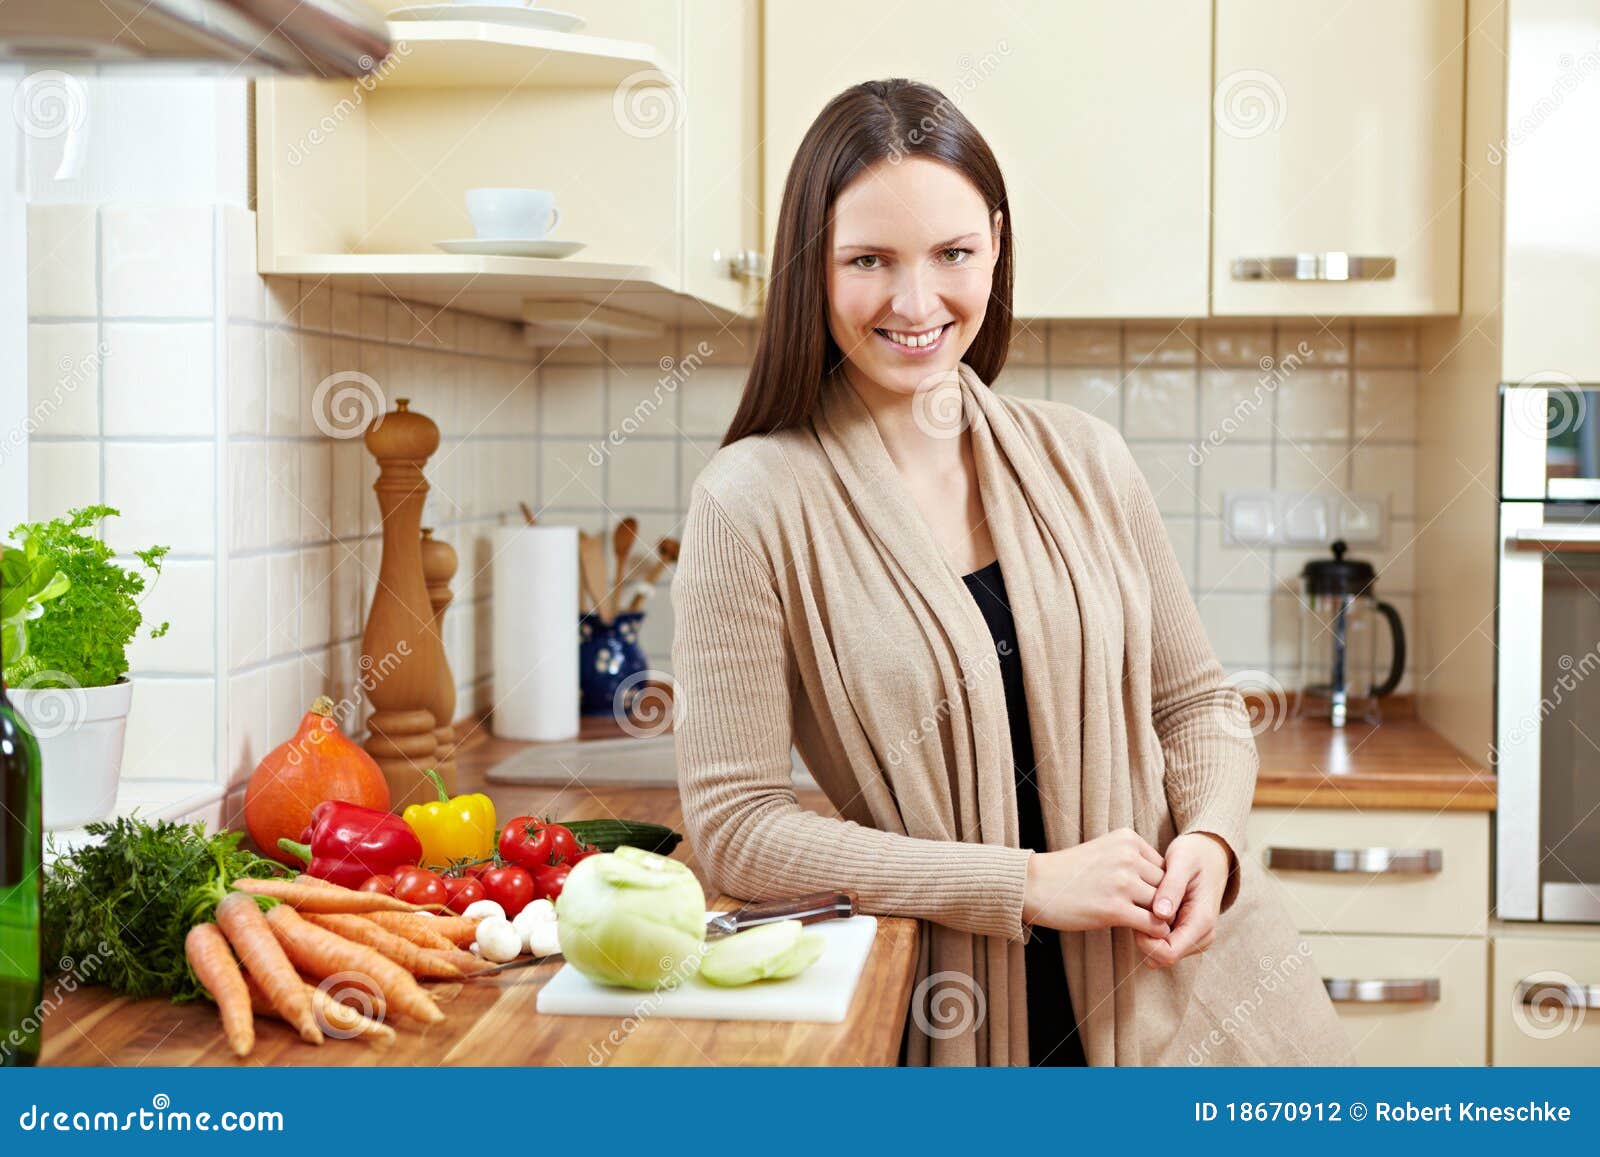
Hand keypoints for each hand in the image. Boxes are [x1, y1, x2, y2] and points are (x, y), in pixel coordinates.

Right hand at [1022, 827, 1172, 937]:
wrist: (1035, 885)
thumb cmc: (1069, 872)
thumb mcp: (1104, 851)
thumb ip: (1133, 861)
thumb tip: (1165, 885)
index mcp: (1127, 839)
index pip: (1164, 866)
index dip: (1162, 886)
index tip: (1149, 900)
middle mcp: (1128, 857)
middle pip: (1167, 885)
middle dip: (1164, 903)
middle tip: (1156, 917)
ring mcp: (1122, 882)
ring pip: (1163, 906)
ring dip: (1160, 919)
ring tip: (1150, 927)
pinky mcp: (1114, 909)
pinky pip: (1153, 924)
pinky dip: (1154, 932)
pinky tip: (1144, 935)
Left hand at [1134, 831, 1230, 967]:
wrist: (1209, 854)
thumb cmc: (1194, 854)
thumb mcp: (1182, 861)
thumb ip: (1172, 887)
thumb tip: (1160, 914)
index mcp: (1202, 921)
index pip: (1169, 953)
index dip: (1146, 941)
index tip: (1135, 915)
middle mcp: (1201, 936)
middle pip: (1162, 957)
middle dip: (1144, 936)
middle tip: (1136, 906)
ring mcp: (1194, 937)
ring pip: (1159, 953)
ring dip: (1146, 933)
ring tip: (1142, 904)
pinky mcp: (1186, 933)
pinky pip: (1160, 943)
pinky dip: (1149, 929)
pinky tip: (1146, 907)